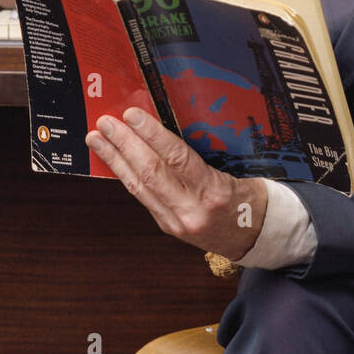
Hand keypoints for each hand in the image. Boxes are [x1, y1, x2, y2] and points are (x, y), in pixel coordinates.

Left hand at [85, 107, 268, 260]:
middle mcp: (191, 210)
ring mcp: (176, 222)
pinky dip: (125, 175)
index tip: (132, 115)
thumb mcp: (237, 172)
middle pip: (151, 172)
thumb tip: (168, 126)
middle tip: (105, 123)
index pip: (176, 158)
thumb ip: (204, 154)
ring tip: (97, 139)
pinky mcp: (167, 226)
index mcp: (214, 192)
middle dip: (124, 145)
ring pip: (139, 186)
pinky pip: (142, 196)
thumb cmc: (251, 198)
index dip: (151, 135)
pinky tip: (113, 159)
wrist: (256, 238)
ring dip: (115, 159)